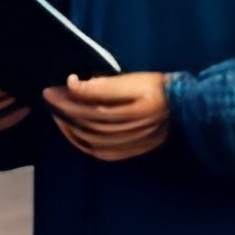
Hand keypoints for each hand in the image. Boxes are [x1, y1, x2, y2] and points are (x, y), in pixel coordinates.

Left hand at [43, 69, 171, 160]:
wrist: (184, 106)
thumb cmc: (158, 88)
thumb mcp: (133, 80)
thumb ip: (103, 86)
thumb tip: (74, 84)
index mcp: (132, 113)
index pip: (90, 110)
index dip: (68, 100)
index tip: (51, 90)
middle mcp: (130, 133)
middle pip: (88, 127)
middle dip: (65, 114)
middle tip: (50, 100)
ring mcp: (131, 145)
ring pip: (92, 142)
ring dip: (70, 129)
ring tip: (58, 115)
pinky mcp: (132, 151)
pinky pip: (103, 154)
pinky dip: (85, 146)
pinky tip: (75, 135)